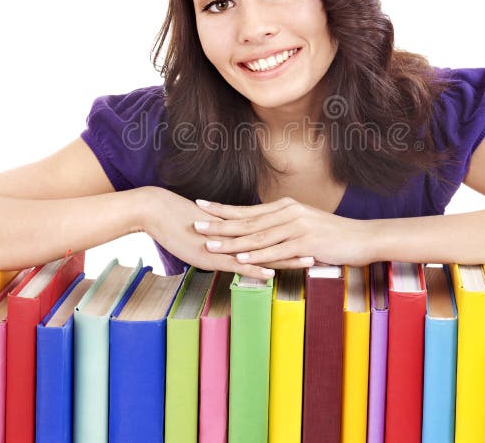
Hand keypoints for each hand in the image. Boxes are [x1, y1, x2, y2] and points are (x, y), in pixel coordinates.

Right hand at [138, 187, 312, 278]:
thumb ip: (225, 240)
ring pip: (263, 251)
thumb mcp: (209, 234)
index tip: (317, 238)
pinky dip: (256, 267)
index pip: (273, 232)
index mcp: (239, 227)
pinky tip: (273, 273)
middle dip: (301, 245)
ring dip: (288, 257)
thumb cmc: (179, 223)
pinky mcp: (213, 253)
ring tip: (313, 261)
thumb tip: (238, 246)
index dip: (295, 235)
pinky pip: (238, 261)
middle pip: (276, 239)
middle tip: (326, 248)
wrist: (157, 210)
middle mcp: (238, 233)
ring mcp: (227, 243)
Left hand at [192, 196, 373, 267]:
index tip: (201, 205)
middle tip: (196, 223)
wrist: (362, 238)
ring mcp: (297, 226)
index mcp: (285, 207)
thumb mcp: (305, 226)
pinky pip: (276, 250)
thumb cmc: (334, 236)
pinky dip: (256, 255)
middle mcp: (288, 212)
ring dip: (232, 241)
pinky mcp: (306, 242)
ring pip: (258, 236)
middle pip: (247, 220)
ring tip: (210, 243)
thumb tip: (262, 234)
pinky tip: (240, 258)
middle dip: (219, 223)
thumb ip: (283, 228)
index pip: (247, 209)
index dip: (223, 208)